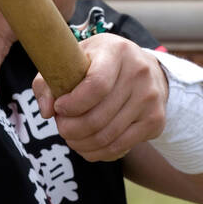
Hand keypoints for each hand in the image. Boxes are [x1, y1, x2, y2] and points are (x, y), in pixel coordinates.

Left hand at [32, 34, 168, 162]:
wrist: (146, 69)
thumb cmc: (100, 63)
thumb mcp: (75, 59)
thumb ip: (49, 80)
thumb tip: (46, 111)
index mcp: (116, 50)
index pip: (96, 85)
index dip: (72, 104)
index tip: (59, 107)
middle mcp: (139, 72)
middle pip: (98, 117)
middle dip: (71, 129)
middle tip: (61, 127)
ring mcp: (150, 98)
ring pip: (107, 137)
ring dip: (81, 144)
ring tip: (71, 137)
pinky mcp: (155, 120)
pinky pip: (120, 147)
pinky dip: (98, 152)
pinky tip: (88, 145)